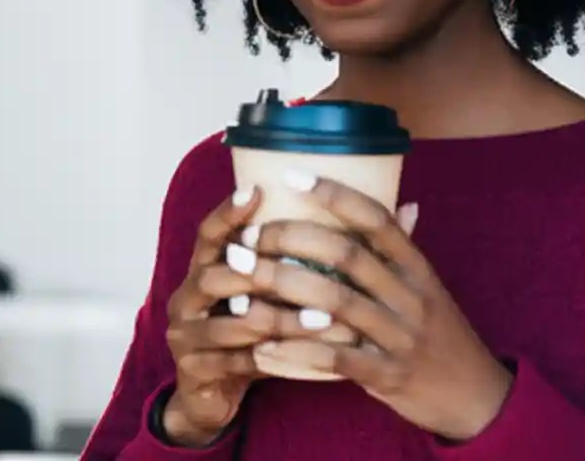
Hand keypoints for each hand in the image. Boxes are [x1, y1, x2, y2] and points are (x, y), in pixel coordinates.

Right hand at [162, 186, 327, 446]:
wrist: (211, 393)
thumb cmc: (251, 334)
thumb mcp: (268, 296)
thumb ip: (307, 259)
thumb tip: (399, 210)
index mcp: (202, 270)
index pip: (209, 234)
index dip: (229, 214)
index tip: (257, 192)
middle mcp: (186, 297)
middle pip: (211, 275)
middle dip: (257, 272)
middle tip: (300, 268)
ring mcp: (185, 335)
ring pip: (226, 323)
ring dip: (275, 320)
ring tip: (321, 319)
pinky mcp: (193, 371)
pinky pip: (233, 363)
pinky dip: (271, 360)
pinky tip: (303, 359)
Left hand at [240, 171, 513, 440]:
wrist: (476, 397)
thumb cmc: (439, 334)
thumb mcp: (429, 288)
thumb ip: (406, 250)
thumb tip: (406, 201)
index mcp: (417, 268)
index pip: (376, 219)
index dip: (335, 194)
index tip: (292, 175)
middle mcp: (409, 296)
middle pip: (345, 255)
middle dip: (290, 240)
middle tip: (249, 237)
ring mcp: (399, 336)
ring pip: (334, 302)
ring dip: (281, 287)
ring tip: (240, 279)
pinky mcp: (386, 375)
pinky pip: (335, 358)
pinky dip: (295, 351)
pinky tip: (260, 346)